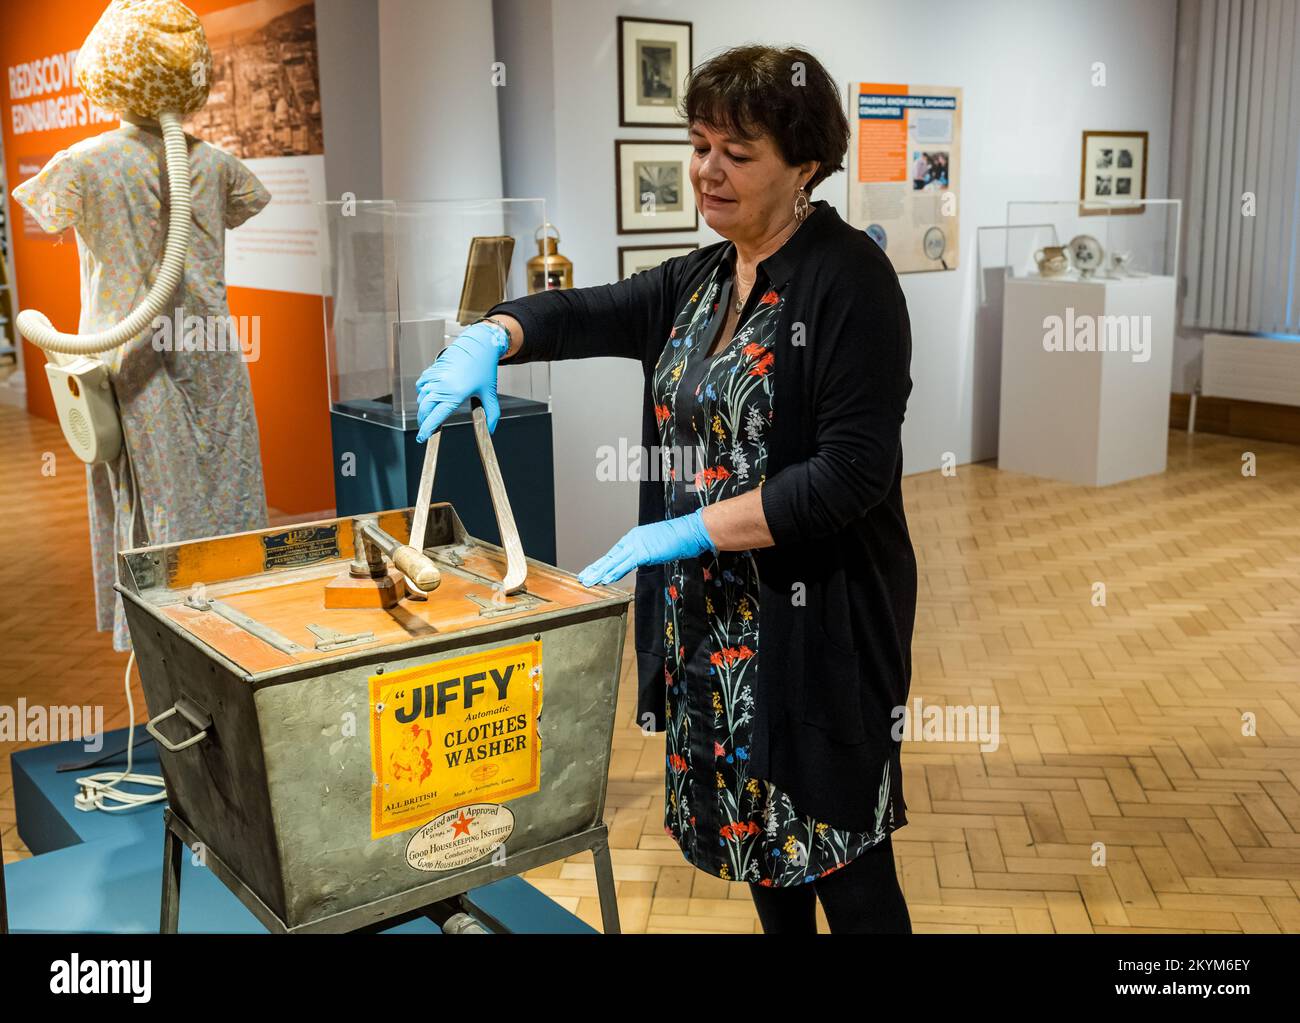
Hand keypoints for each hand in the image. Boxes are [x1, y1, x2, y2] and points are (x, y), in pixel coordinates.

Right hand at [415, 320, 508, 440]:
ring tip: (430, 413)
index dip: (427, 429)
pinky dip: (422, 392)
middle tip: (426, 429)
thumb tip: (491, 429)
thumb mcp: (490, 392)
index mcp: (455, 394)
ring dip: (423, 407)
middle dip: (423, 421)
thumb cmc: (484, 367)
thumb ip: (492, 413)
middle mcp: (442, 386)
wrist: (479, 344)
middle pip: (424, 409)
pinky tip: (430, 395)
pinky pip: (421, 385)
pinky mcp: (432, 369)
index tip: (423, 438)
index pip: (436, 416)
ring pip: (421, 397)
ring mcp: (435, 377)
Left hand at [578, 508, 716, 586]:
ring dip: (600, 572)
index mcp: (636, 537)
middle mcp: (633, 539)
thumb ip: (647, 553)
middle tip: (583, 577)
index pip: (615, 553)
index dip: (603, 563)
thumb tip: (643, 560)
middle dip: (596, 568)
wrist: (690, 530)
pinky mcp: (643, 552)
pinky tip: (605, 579)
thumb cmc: (679, 538)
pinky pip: (625, 564)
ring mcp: (637, 545)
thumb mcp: (659, 546)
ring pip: (614, 561)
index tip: (594, 570)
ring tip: (588, 580)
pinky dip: (614, 572)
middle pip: (610, 557)